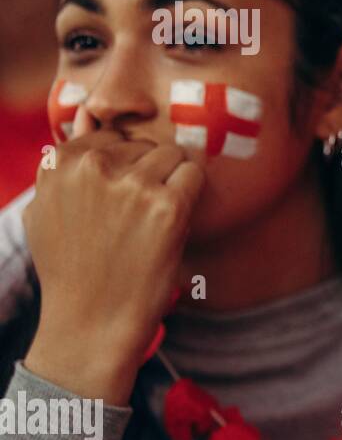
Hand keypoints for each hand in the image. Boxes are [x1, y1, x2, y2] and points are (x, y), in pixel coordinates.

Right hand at [22, 109, 204, 403]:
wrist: (91, 323)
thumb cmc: (72, 269)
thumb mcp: (46, 210)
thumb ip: (65, 163)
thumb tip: (88, 116)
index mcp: (61, 164)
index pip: (110, 135)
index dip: (124, 165)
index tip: (124, 196)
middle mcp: (93, 167)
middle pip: (145, 144)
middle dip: (150, 172)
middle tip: (140, 216)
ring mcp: (132, 184)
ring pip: (174, 154)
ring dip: (174, 182)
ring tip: (155, 220)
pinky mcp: (168, 205)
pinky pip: (196, 174)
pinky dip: (194, 193)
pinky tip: (175, 221)